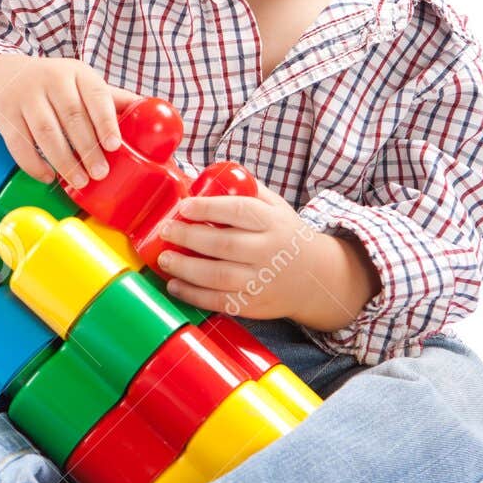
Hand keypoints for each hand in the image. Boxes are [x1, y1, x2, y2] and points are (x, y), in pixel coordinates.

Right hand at [0, 56, 143, 189]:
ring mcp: (25, 98)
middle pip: (71, 117)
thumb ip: (114, 99)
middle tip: (101, 173)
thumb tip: (155, 114)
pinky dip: (34, 164)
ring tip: (79, 181)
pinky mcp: (5, 117)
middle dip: (88, 148)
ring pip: (45, 132)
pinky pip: (19, 144)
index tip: (115, 145)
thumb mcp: (82, 82)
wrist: (3, 77)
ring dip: (64, 160)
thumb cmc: (55, 85)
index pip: (95, 94)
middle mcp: (50, 81)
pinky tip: (48, 177)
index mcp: (76, 73)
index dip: (105, 120)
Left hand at [154, 178, 378, 325]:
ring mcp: (261, 280)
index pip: (238, 211)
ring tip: (165, 259)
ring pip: (218, 276)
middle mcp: (268, 252)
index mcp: (273, 222)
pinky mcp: (254, 304)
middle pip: (223, 244)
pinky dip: (194, 295)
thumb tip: (206, 177)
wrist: (317, 278)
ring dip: (185, 268)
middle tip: (166, 230)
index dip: (207, 208)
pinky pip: (220, 302)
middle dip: (188, 237)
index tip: (184, 206)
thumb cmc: (286, 236)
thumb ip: (247, 191)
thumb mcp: (276, 207)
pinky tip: (175, 286)